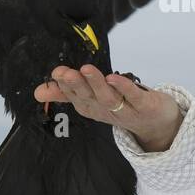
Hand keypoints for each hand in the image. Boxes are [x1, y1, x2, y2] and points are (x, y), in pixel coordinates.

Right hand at [33, 65, 183, 151]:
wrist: (157, 124)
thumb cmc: (121, 107)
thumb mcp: (93, 101)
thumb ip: (66, 94)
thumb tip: (38, 91)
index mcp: (92, 108)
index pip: (75, 96)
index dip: (64, 86)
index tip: (55, 73)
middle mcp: (106, 110)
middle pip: (89, 97)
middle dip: (76, 85)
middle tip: (63, 73)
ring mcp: (125, 110)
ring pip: (108, 98)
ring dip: (97, 84)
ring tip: (85, 69)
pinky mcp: (145, 106)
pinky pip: (133, 96)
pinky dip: (124, 87)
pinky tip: (115, 77)